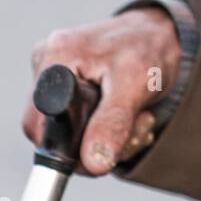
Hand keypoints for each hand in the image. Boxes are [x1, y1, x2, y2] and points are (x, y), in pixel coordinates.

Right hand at [23, 8, 181, 174]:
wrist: (163, 35)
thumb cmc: (149, 48)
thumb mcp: (136, 84)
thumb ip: (113, 123)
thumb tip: (92, 164)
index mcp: (55, 58)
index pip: (37, 125)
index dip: (68, 146)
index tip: (103, 145)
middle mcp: (47, 66)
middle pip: (53, 136)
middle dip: (98, 143)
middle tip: (135, 126)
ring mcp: (57, 79)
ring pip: (71, 139)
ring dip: (112, 140)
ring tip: (139, 117)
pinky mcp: (70, 91)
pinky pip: (81, 130)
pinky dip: (110, 133)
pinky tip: (131, 116)